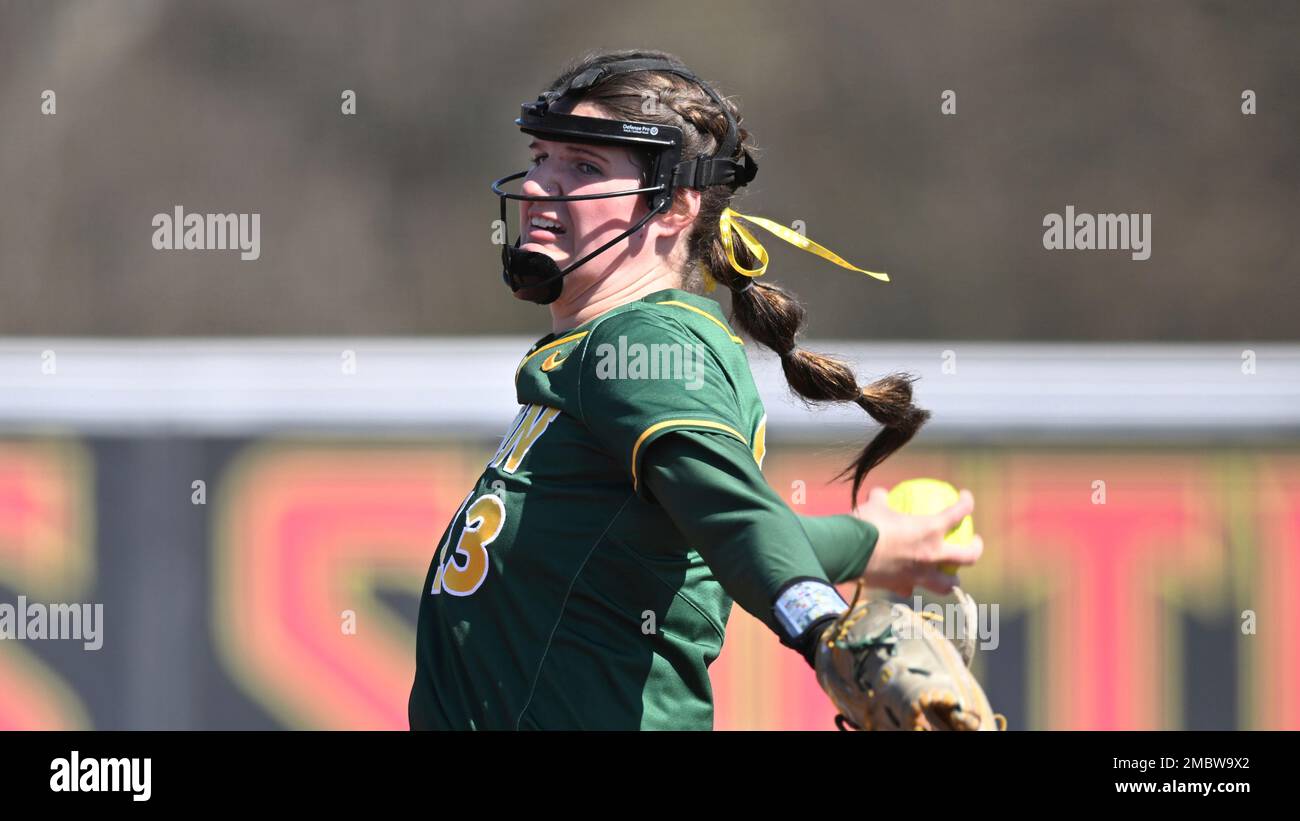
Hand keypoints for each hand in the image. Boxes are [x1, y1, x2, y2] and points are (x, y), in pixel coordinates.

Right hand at [851, 486, 983, 596]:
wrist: (848, 551)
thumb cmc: (865, 524)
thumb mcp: (874, 504)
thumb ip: (882, 498)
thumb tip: (881, 493)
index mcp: (930, 530)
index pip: (958, 513)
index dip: (967, 503)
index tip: (966, 498)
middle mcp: (931, 555)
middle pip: (967, 557)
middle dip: (975, 549)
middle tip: (973, 542)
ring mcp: (918, 575)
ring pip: (945, 585)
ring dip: (951, 580)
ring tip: (949, 575)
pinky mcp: (900, 586)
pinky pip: (910, 588)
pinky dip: (910, 584)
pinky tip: (907, 582)